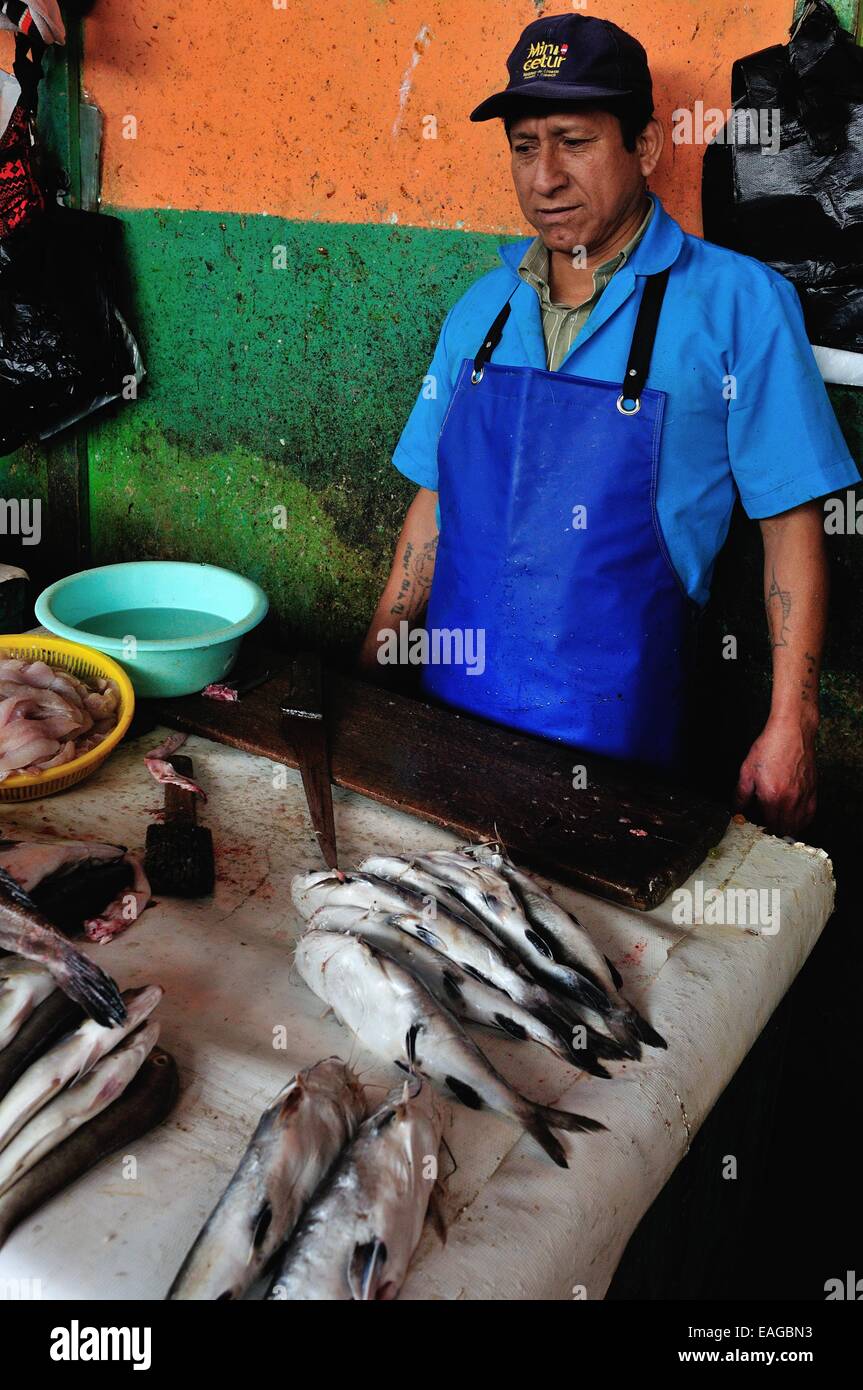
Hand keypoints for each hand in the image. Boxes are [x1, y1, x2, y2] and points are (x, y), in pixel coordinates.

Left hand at [734, 715, 817, 836]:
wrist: (791, 732)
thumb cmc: (769, 748)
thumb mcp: (747, 771)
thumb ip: (741, 795)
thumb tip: (736, 809)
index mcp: (772, 797)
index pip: (770, 826)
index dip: (763, 831)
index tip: (758, 829)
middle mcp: (790, 800)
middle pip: (785, 828)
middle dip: (775, 832)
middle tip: (767, 829)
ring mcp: (804, 796)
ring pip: (799, 824)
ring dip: (789, 829)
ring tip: (779, 826)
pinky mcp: (813, 790)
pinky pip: (810, 814)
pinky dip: (803, 821)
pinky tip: (796, 820)